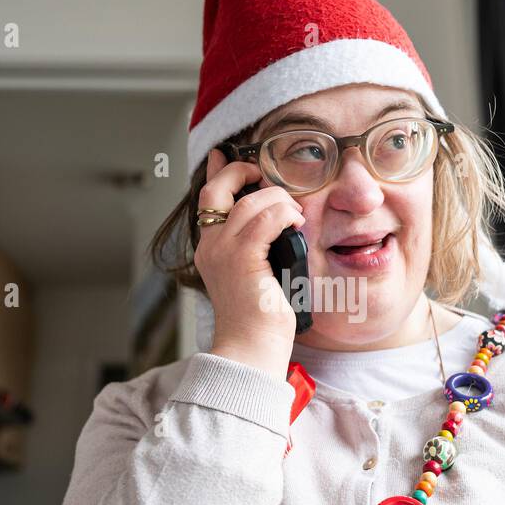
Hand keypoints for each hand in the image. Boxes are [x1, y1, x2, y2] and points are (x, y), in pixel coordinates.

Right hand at [195, 148, 305, 378]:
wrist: (251, 349)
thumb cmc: (259, 321)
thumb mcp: (257, 275)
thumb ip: (260, 248)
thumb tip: (278, 224)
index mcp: (210, 249)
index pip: (208, 197)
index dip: (216, 170)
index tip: (222, 154)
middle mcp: (210, 246)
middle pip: (219, 189)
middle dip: (243, 172)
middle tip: (266, 176)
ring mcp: (223, 251)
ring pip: (250, 202)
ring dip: (278, 201)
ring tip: (294, 216)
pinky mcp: (242, 258)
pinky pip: (266, 219)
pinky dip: (284, 215)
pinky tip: (296, 224)